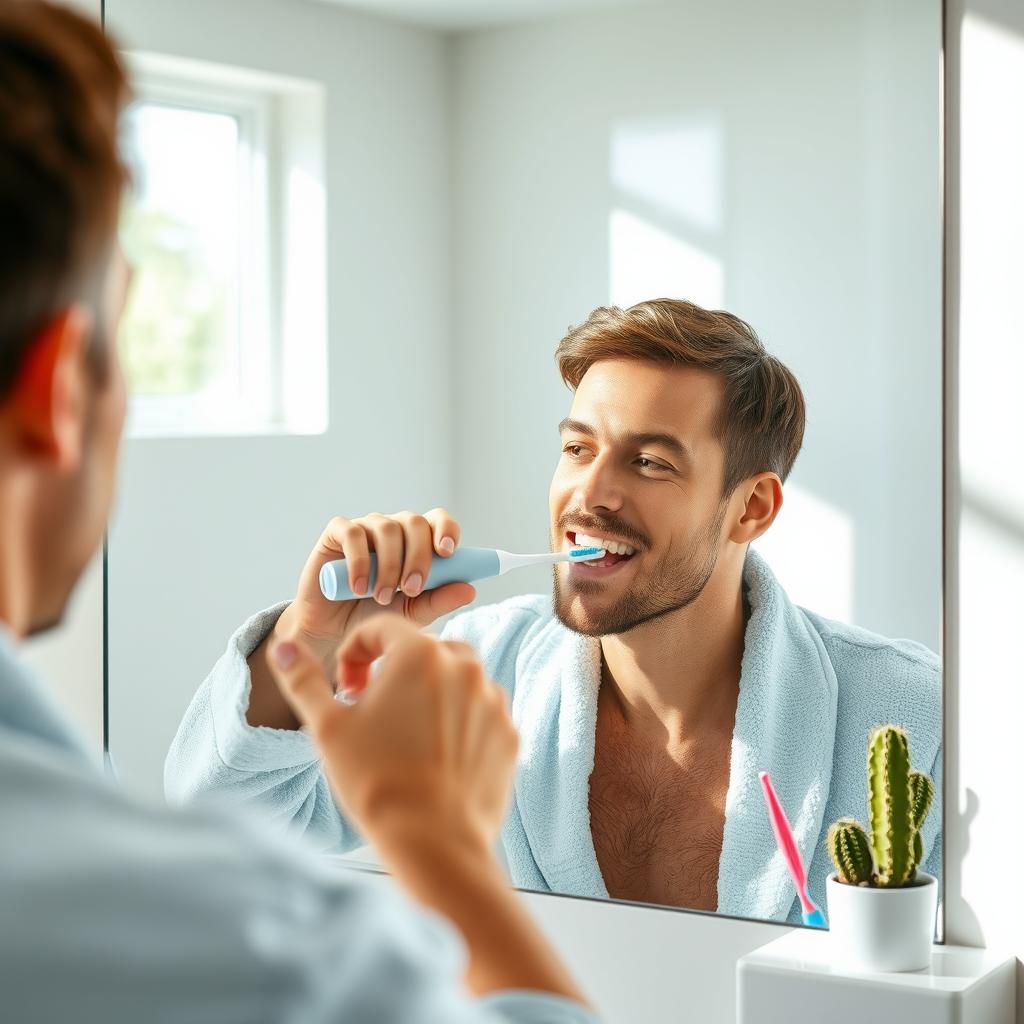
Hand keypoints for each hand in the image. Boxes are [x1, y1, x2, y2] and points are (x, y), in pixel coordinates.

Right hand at [267, 617, 517, 852]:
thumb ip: (303, 679)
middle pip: (423, 650)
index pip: (383, 628)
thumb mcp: (327, 727)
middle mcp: (465, 666)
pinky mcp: (509, 732)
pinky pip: (481, 712)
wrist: (434, 844)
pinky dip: (460, 722)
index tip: (346, 688)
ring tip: (406, 733)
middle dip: (395, 671)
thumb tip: (283, 646)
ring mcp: (493, 700)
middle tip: (373, 710)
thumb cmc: (376, 782)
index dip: (355, 652)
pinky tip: (436, 754)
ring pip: (457, 679)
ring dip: (431, 693)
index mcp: (420, 654)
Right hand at [277, 509, 475, 669]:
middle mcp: (394, 528)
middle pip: (415, 522)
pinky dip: (359, 561)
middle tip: (412, 590)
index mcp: (418, 541)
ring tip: (381, 598)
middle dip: (418, 556)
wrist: (335, 632)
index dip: (446, 529)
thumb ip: (440, 599)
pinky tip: (358, 588)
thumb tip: (470, 589)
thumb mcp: (414, 612)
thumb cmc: (377, 617)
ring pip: (387, 528)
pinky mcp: (337, 534)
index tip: (448, 552)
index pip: (439, 520)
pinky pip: (352, 533)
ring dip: (389, 565)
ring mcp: (366, 528)